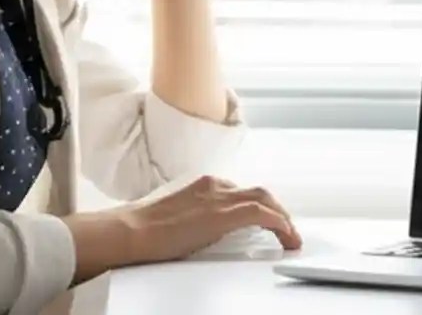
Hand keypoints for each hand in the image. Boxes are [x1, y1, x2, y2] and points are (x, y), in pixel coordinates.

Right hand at [123, 176, 302, 264]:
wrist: (130, 231)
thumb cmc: (144, 230)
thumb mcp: (178, 218)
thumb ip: (196, 218)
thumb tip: (203, 232)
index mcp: (204, 186)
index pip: (241, 192)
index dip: (258, 206)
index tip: (266, 220)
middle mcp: (215, 186)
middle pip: (258, 192)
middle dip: (276, 209)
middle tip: (285, 228)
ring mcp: (220, 198)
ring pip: (264, 199)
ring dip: (282, 217)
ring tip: (291, 236)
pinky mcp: (223, 214)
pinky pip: (262, 214)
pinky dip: (279, 224)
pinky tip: (286, 236)